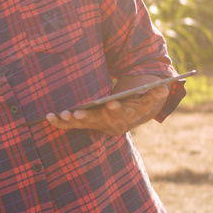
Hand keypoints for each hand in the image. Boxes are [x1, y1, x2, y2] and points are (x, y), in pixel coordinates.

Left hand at [44, 84, 168, 135]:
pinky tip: (48, 117)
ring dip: (68, 120)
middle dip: (85, 117)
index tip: (111, 104)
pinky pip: (69, 124)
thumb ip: (154, 93)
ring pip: (80, 124)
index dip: (115, 109)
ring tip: (58, 115)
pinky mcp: (82, 123)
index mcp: (123, 117)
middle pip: (96, 121)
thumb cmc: (136, 103)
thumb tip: (165, 88)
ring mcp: (93, 124)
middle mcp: (107, 123)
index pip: (120, 113)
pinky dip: (59, 121)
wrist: (126, 117)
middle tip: (76, 113)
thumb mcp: (147, 97)